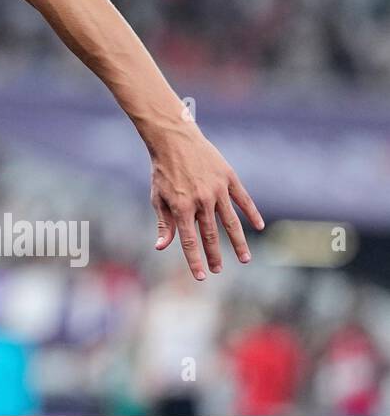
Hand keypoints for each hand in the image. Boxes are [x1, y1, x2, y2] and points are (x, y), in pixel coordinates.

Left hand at [149, 128, 263, 279]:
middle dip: (214, 255)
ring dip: (238, 243)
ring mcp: (216, 189)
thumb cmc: (163, 171)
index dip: (195, 260)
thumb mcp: (157, 197)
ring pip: (231, 222)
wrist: (173, 139)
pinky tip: (259, 226)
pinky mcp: (228, 178)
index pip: (189, 240)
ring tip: (245, 259)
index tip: (201, 276)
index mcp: (181, 206)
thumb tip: (161, 247)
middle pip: (211, 234)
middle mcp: (201, 200)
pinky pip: (243, 199)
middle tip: (218, 271)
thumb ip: (164, 223)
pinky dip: (252, 213)